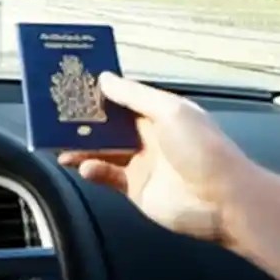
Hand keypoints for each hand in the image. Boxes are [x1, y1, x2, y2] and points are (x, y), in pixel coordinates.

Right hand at [58, 73, 254, 243]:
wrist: (223, 201)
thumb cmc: (203, 149)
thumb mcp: (170, 111)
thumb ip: (134, 95)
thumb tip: (104, 78)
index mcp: (159, 113)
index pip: (123, 98)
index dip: (100, 92)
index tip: (73, 85)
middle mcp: (149, 136)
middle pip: (109, 125)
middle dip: (85, 120)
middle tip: (56, 114)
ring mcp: (142, 163)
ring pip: (103, 150)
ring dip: (81, 146)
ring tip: (59, 143)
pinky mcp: (136, 188)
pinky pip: (107, 176)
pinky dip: (92, 170)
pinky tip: (85, 167)